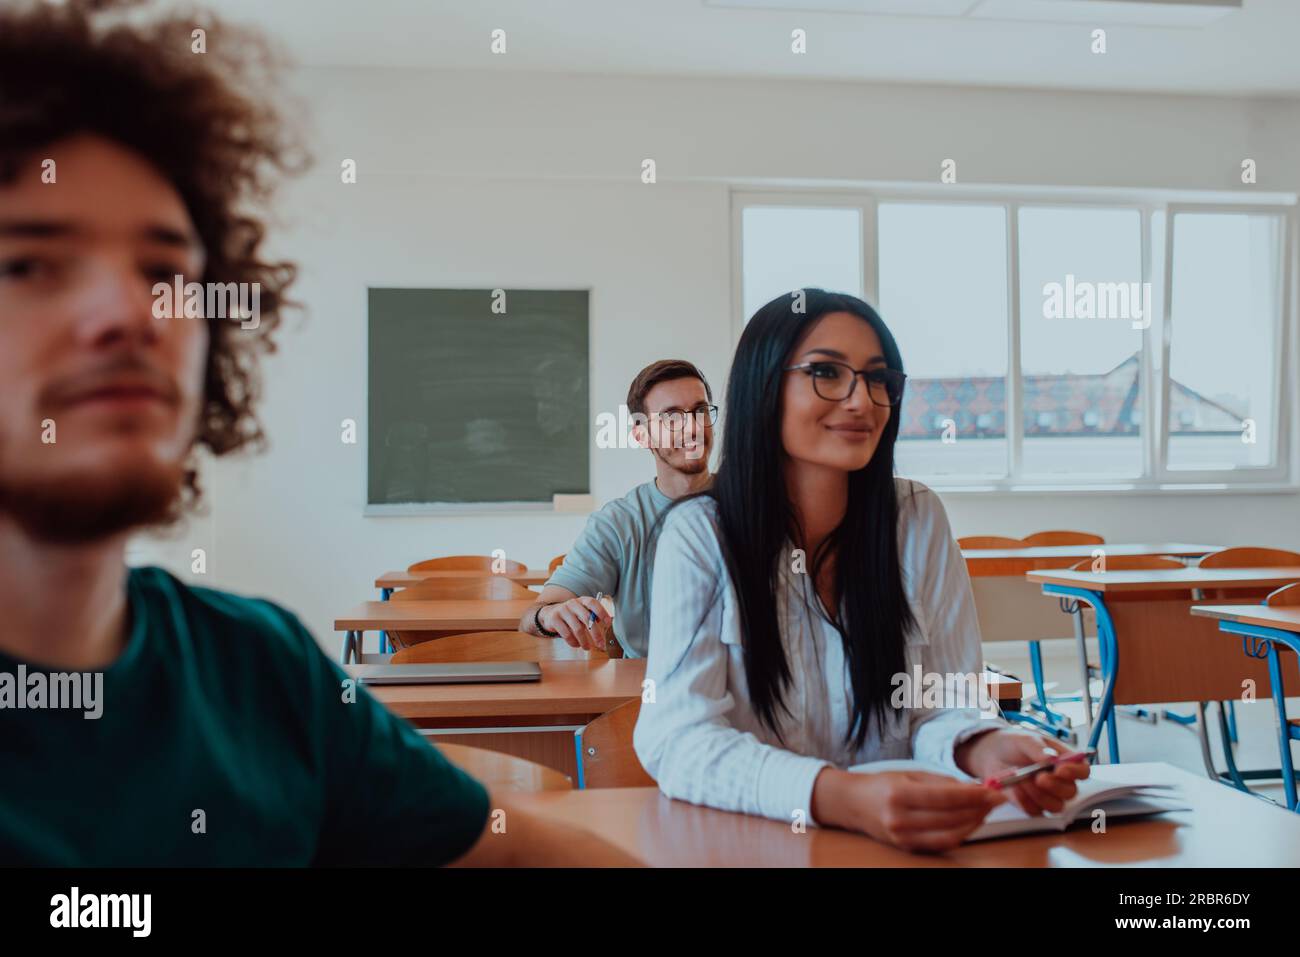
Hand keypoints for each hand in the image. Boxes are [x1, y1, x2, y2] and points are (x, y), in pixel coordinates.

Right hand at [539, 597, 612, 650]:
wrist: (550, 614)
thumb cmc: (572, 615)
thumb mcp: (582, 612)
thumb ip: (593, 617)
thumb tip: (608, 624)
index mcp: (582, 600)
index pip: (593, 603)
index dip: (602, 612)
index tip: (608, 623)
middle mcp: (572, 603)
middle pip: (587, 618)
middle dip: (596, 634)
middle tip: (601, 644)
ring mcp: (562, 610)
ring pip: (577, 629)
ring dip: (584, 641)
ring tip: (587, 647)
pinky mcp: (554, 619)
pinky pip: (566, 634)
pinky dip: (573, 642)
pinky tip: (576, 645)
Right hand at [811, 768, 1004, 852]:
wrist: (852, 804)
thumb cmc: (881, 784)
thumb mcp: (908, 774)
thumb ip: (940, 782)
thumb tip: (973, 788)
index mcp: (899, 795)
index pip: (946, 797)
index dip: (974, 794)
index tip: (994, 789)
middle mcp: (901, 819)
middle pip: (952, 818)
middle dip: (979, 808)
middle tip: (996, 799)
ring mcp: (904, 837)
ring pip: (951, 835)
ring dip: (974, 823)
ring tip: (986, 810)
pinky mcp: (908, 848)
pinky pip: (942, 844)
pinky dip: (961, 833)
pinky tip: (970, 821)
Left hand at [954, 729, 1089, 815]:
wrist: (991, 754)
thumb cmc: (1014, 743)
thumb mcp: (1024, 739)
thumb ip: (1037, 748)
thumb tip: (1051, 759)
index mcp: (1065, 761)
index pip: (1082, 771)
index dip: (1076, 773)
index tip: (1061, 769)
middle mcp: (1061, 781)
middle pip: (1071, 792)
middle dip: (1056, 786)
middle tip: (1039, 778)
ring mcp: (1047, 796)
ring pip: (1055, 806)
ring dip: (1038, 794)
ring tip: (1022, 779)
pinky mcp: (1032, 806)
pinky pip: (1034, 811)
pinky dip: (1023, 800)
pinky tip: (1014, 788)